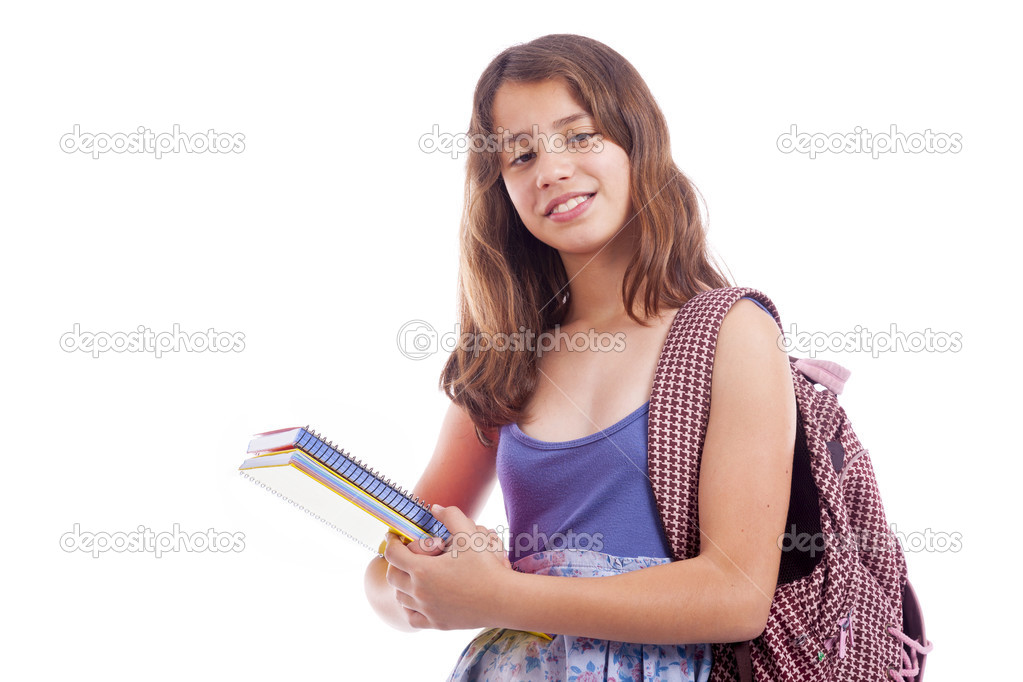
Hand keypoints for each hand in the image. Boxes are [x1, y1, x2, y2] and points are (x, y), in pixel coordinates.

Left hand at [382, 505, 512, 630]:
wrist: (503, 599)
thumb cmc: (486, 566)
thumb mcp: (470, 534)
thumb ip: (451, 516)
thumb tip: (435, 508)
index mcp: (423, 569)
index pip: (393, 554)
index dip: (391, 541)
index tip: (393, 536)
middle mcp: (419, 592)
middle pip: (393, 575)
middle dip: (395, 562)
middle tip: (405, 554)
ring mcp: (427, 610)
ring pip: (400, 597)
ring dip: (402, 584)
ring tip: (412, 574)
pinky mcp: (436, 623)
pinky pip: (412, 617)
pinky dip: (410, 607)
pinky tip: (419, 599)